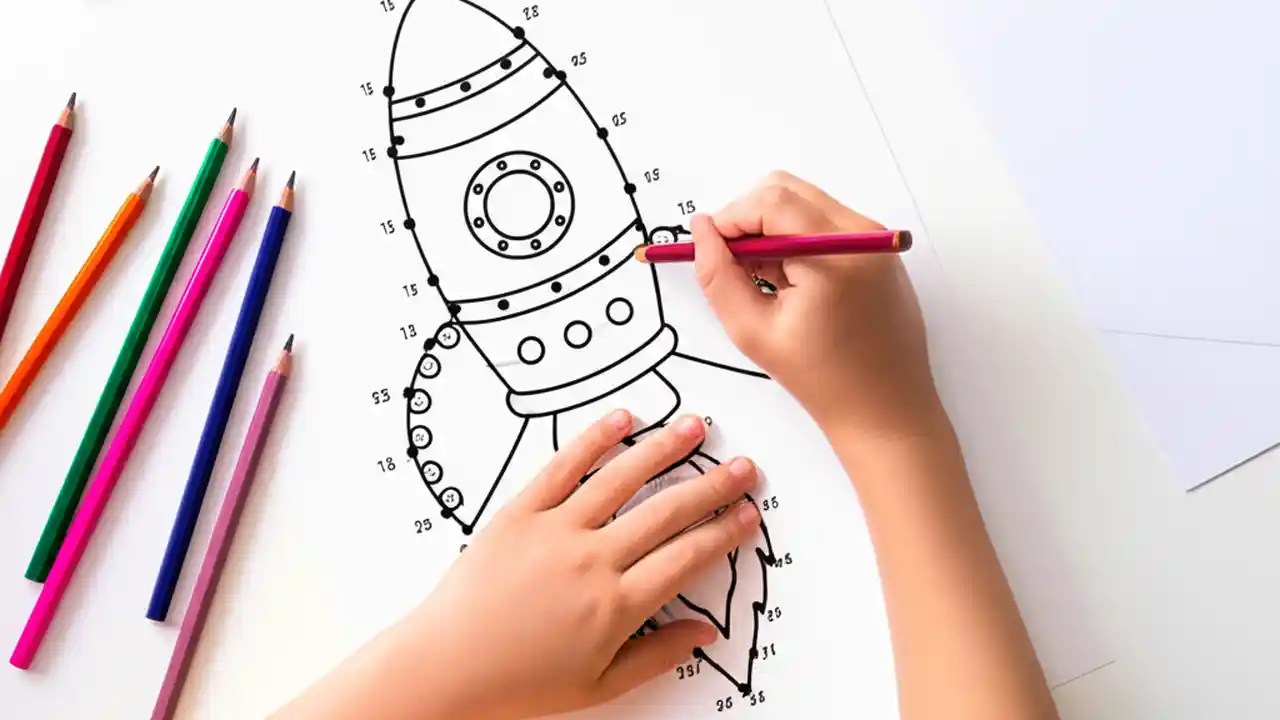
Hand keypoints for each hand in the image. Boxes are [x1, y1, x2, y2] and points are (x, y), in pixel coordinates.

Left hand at [402, 411, 759, 718]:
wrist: (445, 667)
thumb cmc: (519, 681)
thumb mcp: (600, 684)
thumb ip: (658, 655)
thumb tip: (705, 633)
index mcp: (616, 607)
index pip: (688, 557)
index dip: (724, 531)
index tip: (747, 514)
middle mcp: (591, 562)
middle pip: (667, 512)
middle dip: (713, 486)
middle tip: (743, 468)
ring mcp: (554, 532)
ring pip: (622, 479)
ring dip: (665, 449)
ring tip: (696, 429)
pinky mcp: (519, 513)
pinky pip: (562, 467)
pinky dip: (594, 439)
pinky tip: (623, 420)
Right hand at [693, 171, 944, 441]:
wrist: (887, 411)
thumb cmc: (823, 380)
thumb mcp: (753, 331)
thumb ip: (718, 276)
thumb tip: (701, 230)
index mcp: (835, 254)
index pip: (770, 201)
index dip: (730, 218)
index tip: (710, 250)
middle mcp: (863, 234)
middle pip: (787, 190)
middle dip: (749, 218)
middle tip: (733, 264)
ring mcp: (875, 240)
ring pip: (804, 203)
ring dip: (772, 229)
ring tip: (767, 282)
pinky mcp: (879, 251)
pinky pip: (825, 222)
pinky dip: (797, 239)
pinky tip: (793, 285)